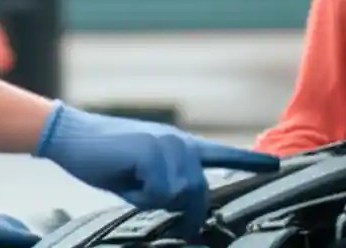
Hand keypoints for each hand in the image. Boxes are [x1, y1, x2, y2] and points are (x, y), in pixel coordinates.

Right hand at [33, 100, 279, 236]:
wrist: (71, 136)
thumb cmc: (103, 157)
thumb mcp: (140, 177)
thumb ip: (166, 188)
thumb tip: (183, 210)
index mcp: (177, 145)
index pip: (219, 153)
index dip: (249, 162)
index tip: (275, 165)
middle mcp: (178, 141)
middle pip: (199, 191)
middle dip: (183, 210)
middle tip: (149, 204)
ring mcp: (167, 144)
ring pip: (180, 193)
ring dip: (154, 200)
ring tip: (131, 183)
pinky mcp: (152, 151)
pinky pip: (160, 190)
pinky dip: (142, 195)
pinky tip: (126, 178)